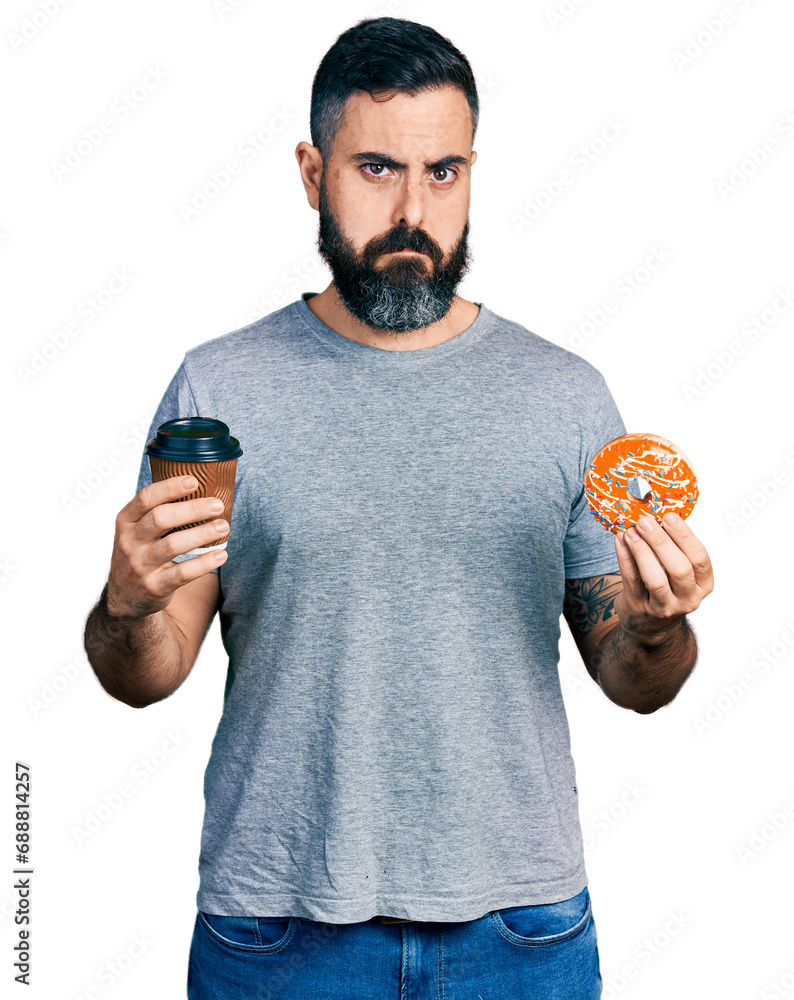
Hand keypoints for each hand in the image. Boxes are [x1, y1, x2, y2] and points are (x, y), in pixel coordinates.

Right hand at [106, 475, 227, 619]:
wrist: (123, 597)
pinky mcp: (155, 586)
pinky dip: (204, 563)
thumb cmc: (139, 553)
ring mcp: (141, 564)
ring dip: (202, 534)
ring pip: (173, 544)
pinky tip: (221, 554)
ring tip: (223, 527)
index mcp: (126, 521)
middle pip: (161, 518)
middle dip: (192, 509)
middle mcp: (130, 541)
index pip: (146, 498)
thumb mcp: (136, 530)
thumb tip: (199, 488)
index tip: (194, 481)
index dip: (170, 487)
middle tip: (217, 505)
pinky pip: (183, 572)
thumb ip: (157, 512)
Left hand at [613, 513, 713, 635]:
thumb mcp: (678, 570)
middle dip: (661, 542)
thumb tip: (656, 508)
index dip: (685, 536)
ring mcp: (664, 607)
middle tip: (645, 520)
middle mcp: (688, 598)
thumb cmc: (666, 585)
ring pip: (654, 578)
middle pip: (679, 569)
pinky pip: (631, 580)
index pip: (700, 558)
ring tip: (631, 530)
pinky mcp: (639, 608)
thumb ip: (674, 546)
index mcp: (703, 584)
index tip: (669, 516)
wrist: (650, 624)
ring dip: (641, 551)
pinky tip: (620, 540)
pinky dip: (624, 557)